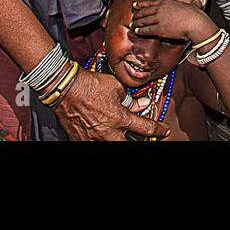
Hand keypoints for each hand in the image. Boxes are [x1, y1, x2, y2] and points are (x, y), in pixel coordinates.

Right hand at [52, 68, 169, 140]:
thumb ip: (131, 100)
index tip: (164, 131)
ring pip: (113, 144)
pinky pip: (96, 143)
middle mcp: (108, 133)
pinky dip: (104, 138)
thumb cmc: (91, 85)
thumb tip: (142, 104)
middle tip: (144, 136)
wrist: (66, 89)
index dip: (158, 130)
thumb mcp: (117, 87)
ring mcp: (93, 139)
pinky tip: (105, 132)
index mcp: (119, 119)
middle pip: (130, 143)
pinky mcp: (81, 140)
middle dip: (140, 140)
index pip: (145, 128)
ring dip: (121, 139)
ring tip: (122, 132)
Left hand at [129, 0, 212, 44]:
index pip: (149, 2)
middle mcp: (160, 9)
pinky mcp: (159, 29)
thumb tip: (200, 1)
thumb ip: (193, 3)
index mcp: (166, 2)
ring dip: (137, 23)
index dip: (140, 4)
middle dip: (136, 14)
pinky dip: (140, 30)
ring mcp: (159, 19)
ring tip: (132, 25)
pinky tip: (137, 31)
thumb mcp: (192, 5)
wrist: (195, 23)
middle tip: (132, 16)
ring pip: (143, 21)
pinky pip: (146, 29)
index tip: (135, 5)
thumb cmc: (195, 15)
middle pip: (144, 11)